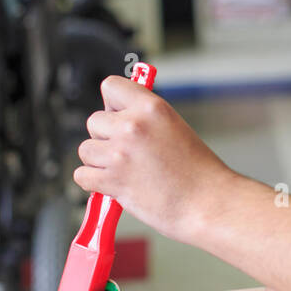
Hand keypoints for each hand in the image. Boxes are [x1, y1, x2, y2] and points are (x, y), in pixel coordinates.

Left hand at [73, 75, 232, 244]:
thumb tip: (117, 116)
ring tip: (124, 171)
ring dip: (98, 161)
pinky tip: (114, 185)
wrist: (208, 203)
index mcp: (152, 107)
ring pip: (86, 149)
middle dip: (105, 137)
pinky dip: (93, 183)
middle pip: (94, 121)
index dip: (113, 104)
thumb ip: (145, 119)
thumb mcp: (175, 128)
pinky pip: (82, 175)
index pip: (111, 86)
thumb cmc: (198, 172)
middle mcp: (133, 125)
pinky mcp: (112, 179)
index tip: (118, 116)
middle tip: (127, 153)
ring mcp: (120, 152)